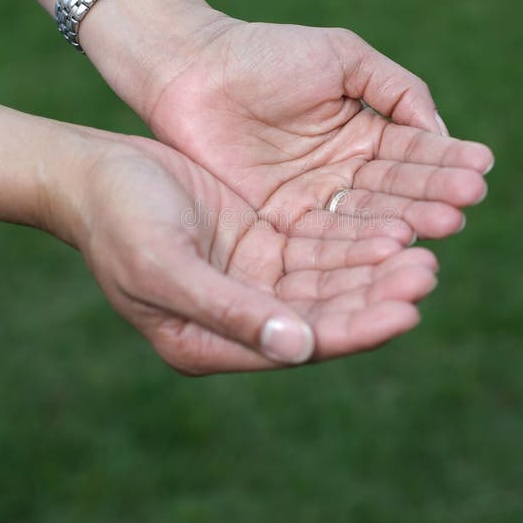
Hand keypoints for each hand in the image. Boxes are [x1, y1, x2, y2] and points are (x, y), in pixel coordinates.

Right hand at [69, 131, 438, 374]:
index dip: (354, 329)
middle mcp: (239, 319)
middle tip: (427, 272)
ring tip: (423, 252)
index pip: (298, 343)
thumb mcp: (164, 266)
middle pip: (322, 314)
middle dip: (375, 295)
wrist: (94, 173)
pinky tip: (390, 229)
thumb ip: (229, 311)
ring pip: (326, 281)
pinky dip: (351, 241)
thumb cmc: (118, 220)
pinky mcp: (259, 246)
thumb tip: (299, 348)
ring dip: (372, 269)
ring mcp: (251, 282)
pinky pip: (315, 247)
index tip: (407, 311)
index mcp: (210, 342)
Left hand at [143, 13, 493, 239]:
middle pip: (397, 191)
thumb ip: (395, 89)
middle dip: (432, 196)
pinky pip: (324, 237)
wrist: (192, 70)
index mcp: (366, 134)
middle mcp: (346, 175)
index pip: (414, 153)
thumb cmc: (267, 53)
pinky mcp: (280, 225)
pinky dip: (357, 241)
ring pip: (368, 217)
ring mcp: (314, 202)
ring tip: (442, 224)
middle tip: (465, 205)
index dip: (446, 161)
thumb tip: (441, 133)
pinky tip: (391, 241)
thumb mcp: (342, 57)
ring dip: (405, 222)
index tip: (480, 168)